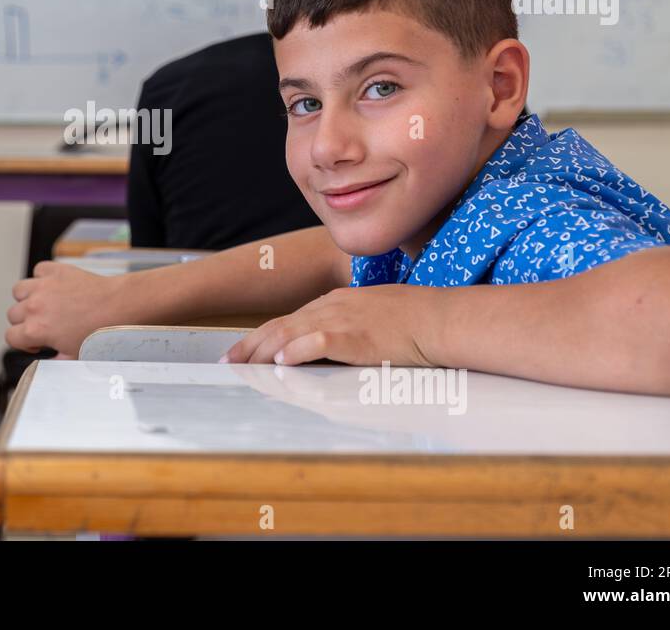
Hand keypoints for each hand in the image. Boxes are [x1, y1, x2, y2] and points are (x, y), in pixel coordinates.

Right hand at [6, 261, 130, 357]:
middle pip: (13, 314)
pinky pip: (38, 270)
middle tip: (44, 324)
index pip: (10, 337)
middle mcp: (34, 307)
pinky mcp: (55, 271)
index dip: (23, 342)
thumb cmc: (100, 333)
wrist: (118, 307)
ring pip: (19, 291)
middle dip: (25, 321)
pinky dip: (43, 276)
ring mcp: (43, 286)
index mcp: (35, 330)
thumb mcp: (74, 355)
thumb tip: (49, 362)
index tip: (37, 342)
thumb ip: (55, 360)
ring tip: (44, 304)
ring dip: (27, 298)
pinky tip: (54, 286)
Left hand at [222, 284, 444, 366]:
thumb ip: (346, 329)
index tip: (239, 352)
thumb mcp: (372, 317)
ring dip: (263, 350)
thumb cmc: (414, 320)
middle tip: (228, 363)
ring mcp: (344, 319)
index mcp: (336, 303)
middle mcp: (333, 307)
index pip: (287, 320)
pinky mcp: (358, 336)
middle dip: (250, 345)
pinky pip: (321, 341)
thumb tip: (324, 346)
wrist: (441, 318)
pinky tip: (282, 360)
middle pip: (280, 325)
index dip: (259, 337)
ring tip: (243, 366)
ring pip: (292, 332)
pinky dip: (299, 349)